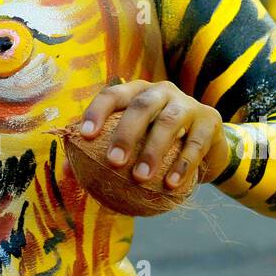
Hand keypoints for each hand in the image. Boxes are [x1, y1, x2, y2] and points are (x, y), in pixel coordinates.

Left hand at [79, 80, 229, 189]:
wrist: (207, 147)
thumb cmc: (159, 145)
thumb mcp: (133, 144)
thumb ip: (102, 153)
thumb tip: (66, 172)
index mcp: (137, 92)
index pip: (113, 95)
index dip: (97, 111)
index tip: (84, 137)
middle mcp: (162, 91)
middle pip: (142, 106)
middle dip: (126, 133)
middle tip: (113, 162)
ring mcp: (187, 103)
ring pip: (169, 122)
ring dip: (153, 151)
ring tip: (140, 179)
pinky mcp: (210, 120)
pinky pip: (195, 143)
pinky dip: (182, 164)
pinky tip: (170, 184)